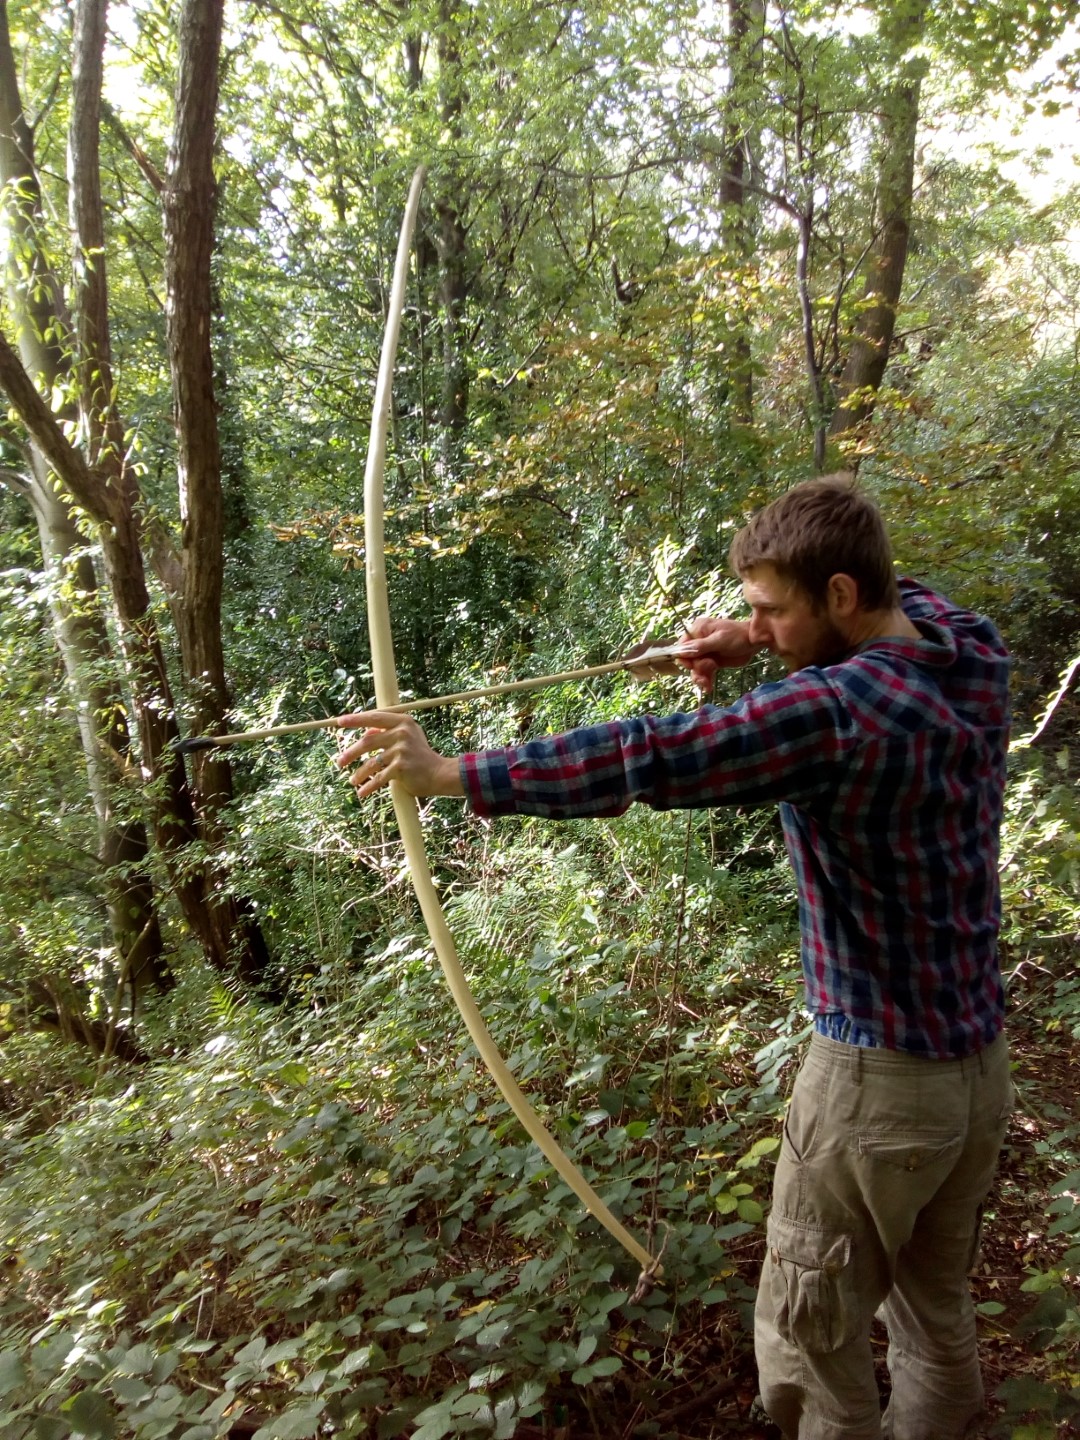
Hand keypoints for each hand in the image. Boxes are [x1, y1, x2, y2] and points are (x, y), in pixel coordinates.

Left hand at [333, 711, 463, 798]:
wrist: (439, 774)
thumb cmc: (421, 756)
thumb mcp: (408, 737)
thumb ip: (388, 732)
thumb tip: (366, 733)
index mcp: (403, 722)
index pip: (374, 718)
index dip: (356, 720)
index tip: (340, 722)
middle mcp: (402, 733)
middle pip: (368, 741)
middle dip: (351, 753)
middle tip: (339, 762)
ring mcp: (401, 750)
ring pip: (371, 762)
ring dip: (359, 774)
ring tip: (352, 781)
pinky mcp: (401, 767)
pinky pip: (379, 778)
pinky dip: (369, 787)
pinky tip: (361, 792)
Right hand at [678, 617, 759, 689]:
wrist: (754, 643)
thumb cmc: (737, 635)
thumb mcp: (719, 640)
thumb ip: (701, 646)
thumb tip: (682, 651)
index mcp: (698, 630)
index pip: (682, 645)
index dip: (684, 657)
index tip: (691, 665)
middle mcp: (698, 641)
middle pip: (689, 659)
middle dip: (696, 668)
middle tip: (707, 671)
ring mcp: (705, 653)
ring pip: (696, 668)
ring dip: (700, 677)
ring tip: (706, 684)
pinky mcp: (712, 662)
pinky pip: (704, 673)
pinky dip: (706, 680)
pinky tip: (709, 687)